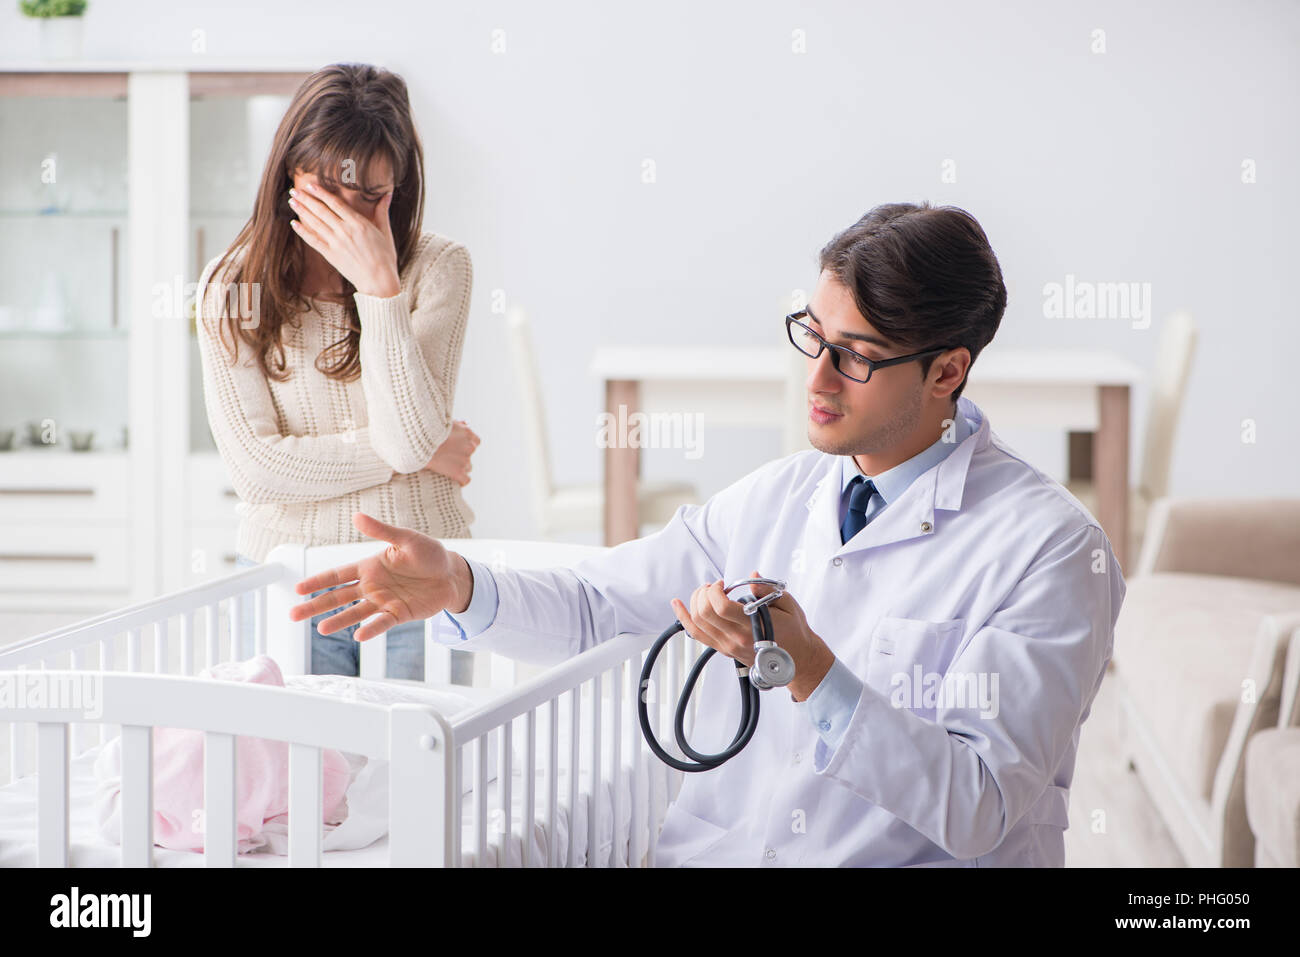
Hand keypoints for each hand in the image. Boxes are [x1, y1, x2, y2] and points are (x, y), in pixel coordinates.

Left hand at [287, 182, 400, 297]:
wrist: (379, 280)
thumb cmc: (385, 257)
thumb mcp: (385, 232)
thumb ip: (382, 211)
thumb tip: (387, 194)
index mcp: (358, 223)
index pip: (336, 203)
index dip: (321, 193)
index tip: (311, 185)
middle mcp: (344, 231)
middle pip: (321, 211)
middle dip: (306, 199)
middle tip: (294, 190)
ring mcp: (336, 243)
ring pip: (315, 223)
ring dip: (302, 211)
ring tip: (292, 201)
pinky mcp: (331, 255)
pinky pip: (313, 240)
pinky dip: (303, 232)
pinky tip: (294, 223)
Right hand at [288, 512, 470, 640]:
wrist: (452, 574)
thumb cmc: (429, 554)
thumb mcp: (406, 539)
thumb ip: (382, 531)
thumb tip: (357, 516)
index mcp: (370, 567)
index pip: (337, 575)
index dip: (318, 581)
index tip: (297, 588)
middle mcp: (372, 586)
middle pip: (338, 597)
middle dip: (316, 605)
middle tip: (293, 615)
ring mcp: (384, 601)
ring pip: (355, 613)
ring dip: (338, 620)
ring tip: (320, 629)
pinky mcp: (399, 614)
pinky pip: (381, 622)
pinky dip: (370, 628)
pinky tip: (358, 635)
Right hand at [424, 419, 480, 485]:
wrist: (418, 443)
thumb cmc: (427, 430)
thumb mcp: (444, 422)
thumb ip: (457, 424)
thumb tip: (464, 424)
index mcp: (467, 433)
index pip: (476, 441)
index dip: (466, 445)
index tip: (458, 447)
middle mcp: (469, 446)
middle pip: (470, 454)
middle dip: (461, 455)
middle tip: (447, 456)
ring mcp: (465, 460)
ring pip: (468, 467)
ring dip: (460, 467)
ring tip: (446, 467)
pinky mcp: (458, 472)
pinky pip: (465, 480)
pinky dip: (461, 481)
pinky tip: (455, 480)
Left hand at [670, 570, 835, 700]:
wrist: (798, 659)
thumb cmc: (795, 633)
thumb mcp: (788, 605)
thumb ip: (767, 590)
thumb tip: (752, 576)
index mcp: (751, 627)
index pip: (720, 607)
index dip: (715, 591)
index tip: (723, 584)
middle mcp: (735, 639)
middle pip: (704, 613)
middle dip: (704, 593)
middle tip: (715, 587)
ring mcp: (727, 646)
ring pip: (696, 624)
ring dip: (695, 602)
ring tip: (705, 593)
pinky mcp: (723, 649)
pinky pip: (696, 634)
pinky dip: (684, 618)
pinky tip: (678, 605)